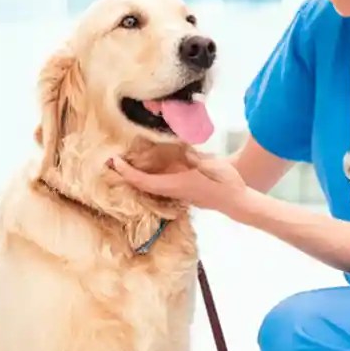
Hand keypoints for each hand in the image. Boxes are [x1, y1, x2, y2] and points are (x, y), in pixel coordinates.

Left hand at [109, 152, 247, 215]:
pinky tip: (148, 164)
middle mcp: (172, 190)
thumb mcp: (214, 167)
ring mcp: (176, 192)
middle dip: (125, 174)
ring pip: (148, 185)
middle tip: (112, 160)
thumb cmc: (226, 184)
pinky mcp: (181, 190)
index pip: (144, 181)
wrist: (237, 201)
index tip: (115, 161)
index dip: (127, 172)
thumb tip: (183, 149)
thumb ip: (197, 158)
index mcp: (176, 184)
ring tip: (125, 160)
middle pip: (141, 185)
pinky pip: (158, 183)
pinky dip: (147, 175)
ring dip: (135, 175)